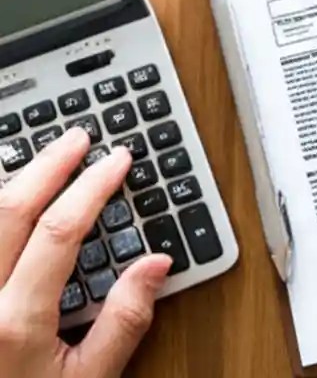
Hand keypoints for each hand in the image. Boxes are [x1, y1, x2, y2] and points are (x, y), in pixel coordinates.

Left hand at [0, 129, 172, 377]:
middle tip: (77, 138)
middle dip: (47, 166)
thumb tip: (157, 264)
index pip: (57, 230)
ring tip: (38, 159)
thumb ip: (124, 322)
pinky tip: (2, 199)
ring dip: (9, 181)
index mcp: (14, 322)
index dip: (91, 186)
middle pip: (6, 210)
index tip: (115, 161)